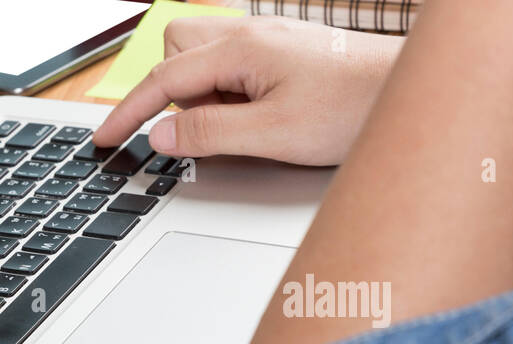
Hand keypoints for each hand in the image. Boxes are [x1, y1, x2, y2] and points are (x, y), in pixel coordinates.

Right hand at [92, 16, 403, 165]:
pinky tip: (262, 111)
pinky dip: (228, 90)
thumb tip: (160, 136)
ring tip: (246, 121)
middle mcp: (249, 34)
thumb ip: (209, 135)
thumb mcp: (272, 135)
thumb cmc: (351, 109)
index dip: (127, 114)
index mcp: (240, 50)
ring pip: (200, 56)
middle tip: (213, 128)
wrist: (408, 92)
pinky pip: (230, 64)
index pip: (162, 82)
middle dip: (176, 94)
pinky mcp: (279, 51)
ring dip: (205, 93)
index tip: (103, 140)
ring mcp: (265, 39)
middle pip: (174, 53)